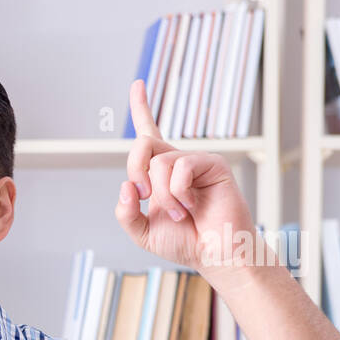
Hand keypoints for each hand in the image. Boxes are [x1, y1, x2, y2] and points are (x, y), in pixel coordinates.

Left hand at [115, 78, 261, 284]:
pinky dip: (178, 193)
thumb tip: (125, 186)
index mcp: (159, 174)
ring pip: (159, 162)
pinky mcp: (212, 164)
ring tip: (179, 213)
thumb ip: (125, 213)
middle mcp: (177, 162)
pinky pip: (181, 167)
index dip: (141, 108)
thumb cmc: (184, 242)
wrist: (214, 255)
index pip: (148, 134)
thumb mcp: (142, 231)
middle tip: (143, 195)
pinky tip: (192, 206)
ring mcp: (194, 162)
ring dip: (162, 196)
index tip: (138, 84)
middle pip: (142, 143)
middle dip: (135, 169)